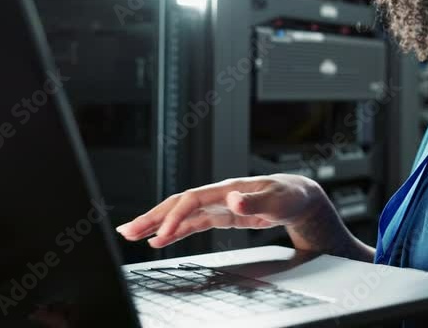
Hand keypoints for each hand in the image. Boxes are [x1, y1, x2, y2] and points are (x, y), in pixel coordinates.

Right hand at [115, 174, 324, 248]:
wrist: (299, 197)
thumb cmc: (290, 195)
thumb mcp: (277, 199)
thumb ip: (254, 201)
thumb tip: (234, 199)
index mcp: (228, 188)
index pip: (192, 200)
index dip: (176, 216)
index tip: (162, 233)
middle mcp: (219, 195)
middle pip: (178, 205)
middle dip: (153, 217)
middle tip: (128, 231)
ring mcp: (219, 205)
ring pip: (181, 214)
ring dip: (157, 224)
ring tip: (132, 234)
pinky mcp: (222, 215)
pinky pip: (192, 223)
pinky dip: (175, 231)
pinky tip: (160, 239)